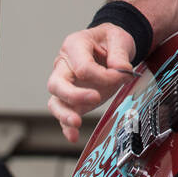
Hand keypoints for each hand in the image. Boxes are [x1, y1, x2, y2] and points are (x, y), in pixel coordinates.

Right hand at [47, 25, 137, 143]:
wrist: (110, 45)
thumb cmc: (110, 40)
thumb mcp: (119, 39)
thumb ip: (120, 54)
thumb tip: (121, 70)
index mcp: (74, 45)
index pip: (83, 67)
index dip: (104, 76)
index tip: (121, 76)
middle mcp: (64, 65)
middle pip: (57, 84)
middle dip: (73, 95)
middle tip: (95, 99)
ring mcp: (66, 83)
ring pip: (55, 101)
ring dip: (64, 114)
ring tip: (76, 123)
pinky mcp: (72, 98)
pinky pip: (64, 113)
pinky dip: (66, 127)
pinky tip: (73, 136)